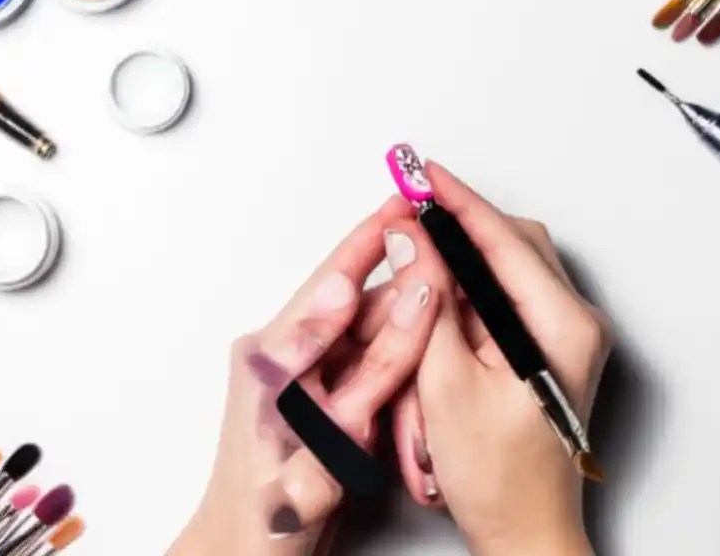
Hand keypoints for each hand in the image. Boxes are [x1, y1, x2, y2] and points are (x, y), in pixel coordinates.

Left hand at [170, 197, 452, 555]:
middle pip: (367, 316)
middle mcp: (292, 361)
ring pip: (382, 353)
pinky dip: (407, 398)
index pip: (335, 282)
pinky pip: (381, 387)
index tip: (405, 201)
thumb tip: (408, 294)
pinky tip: (423, 412)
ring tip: (441, 373)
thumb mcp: (327, 436)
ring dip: (414, 369)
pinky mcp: (331, 414)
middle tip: (458, 286)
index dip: (372, 239)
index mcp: (274, 352)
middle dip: (414, 313)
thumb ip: (373, 365)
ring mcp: (312, 389)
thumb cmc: (261, 516)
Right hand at [393, 163, 611, 555]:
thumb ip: (430, 303)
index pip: (503, 239)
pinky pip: (506, 299)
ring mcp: (564, 336)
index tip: (421, 173)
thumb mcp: (445, 383)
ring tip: (415, 262)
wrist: (525, 530)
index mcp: (561, 326)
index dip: (456, 201)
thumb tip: (417, 239)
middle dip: (458, 226)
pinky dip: (469, 294)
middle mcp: (574, 323)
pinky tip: (436, 304)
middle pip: (513, 243)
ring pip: (507, 268)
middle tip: (410, 212)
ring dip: (460, 263)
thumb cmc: (497, 478)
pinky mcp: (548, 349)